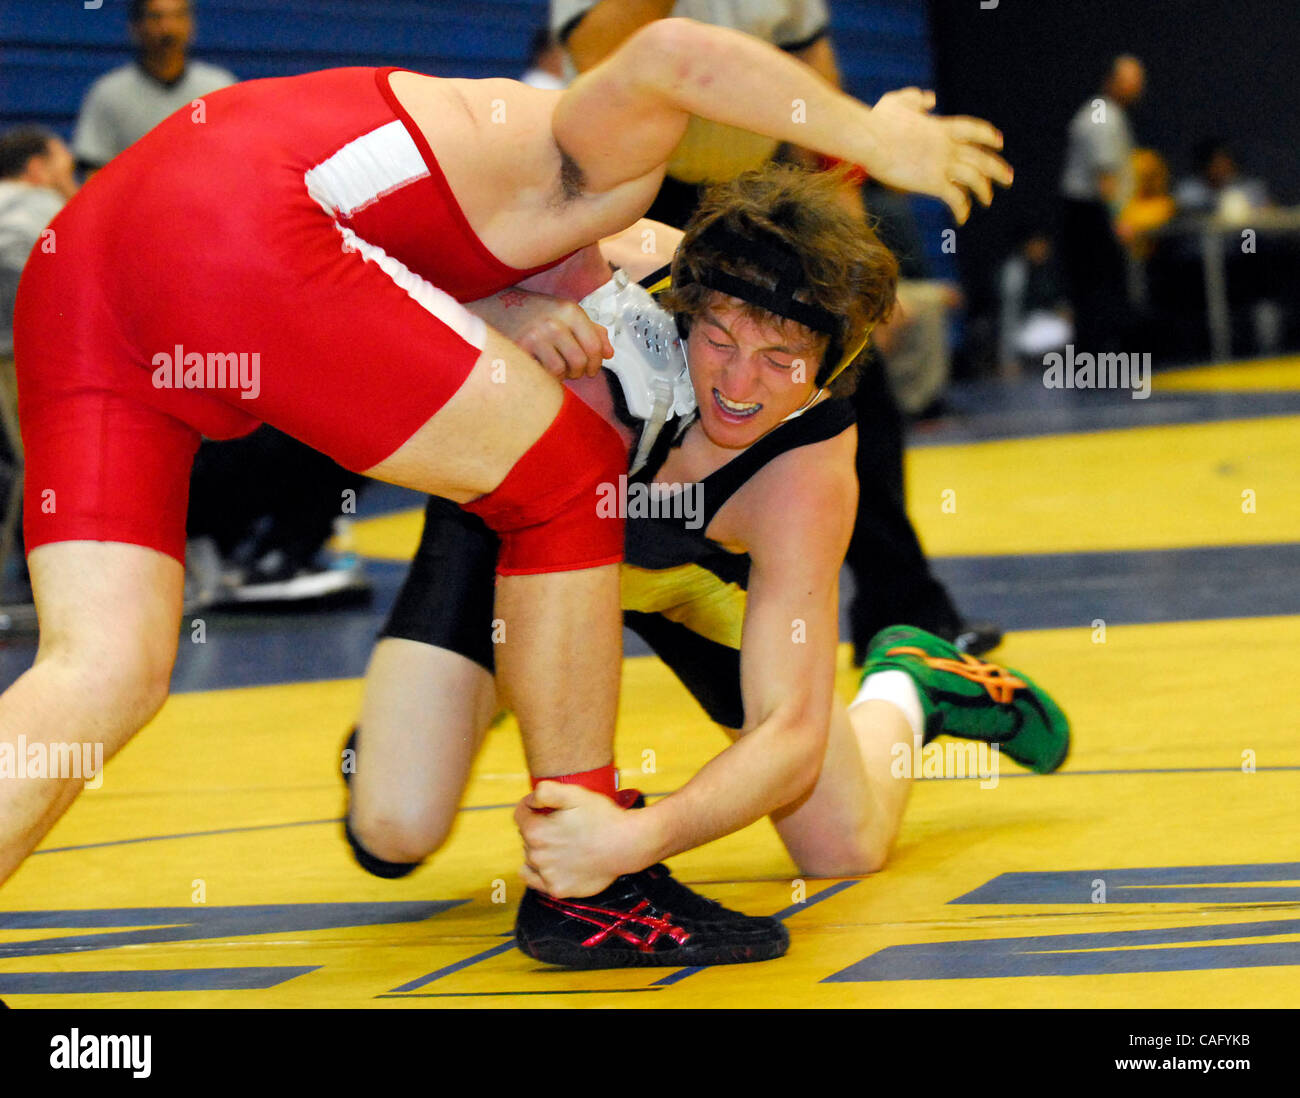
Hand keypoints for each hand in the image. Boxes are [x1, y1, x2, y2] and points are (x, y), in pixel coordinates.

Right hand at [497, 290, 613, 378]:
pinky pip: (542, 373)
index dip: (596, 363)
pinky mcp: (520, 348)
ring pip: (561, 370)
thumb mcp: (565, 313)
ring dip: (562, 376)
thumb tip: (609, 353)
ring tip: (558, 371)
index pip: (594, 346)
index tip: (591, 369)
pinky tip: (543, 369)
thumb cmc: (534, 311)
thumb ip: (591, 330)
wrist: (495, 304)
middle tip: (574, 372)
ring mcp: (536, 336)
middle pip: (580, 360)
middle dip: (580, 372)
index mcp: (570, 311)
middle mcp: (555, 322)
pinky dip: (546, 376)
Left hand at [514, 782, 651, 897]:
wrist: (626, 844)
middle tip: (563, 825)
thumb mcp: (574, 793)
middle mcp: (535, 856)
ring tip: (566, 844)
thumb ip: (545, 791)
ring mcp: (546, 875)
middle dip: (539, 827)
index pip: (520, 814)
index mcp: (535, 831)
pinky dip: (542, 871)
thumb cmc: (601, 816)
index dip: (532, 807)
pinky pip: (536, 880)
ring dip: (542, 849)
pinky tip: (559, 862)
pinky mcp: (557, 890)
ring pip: (531, 857)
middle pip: (527, 837)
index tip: (548, 807)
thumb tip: (530, 800)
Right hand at [863, 88, 1012, 223]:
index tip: (999, 142)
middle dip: (999, 169)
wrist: (870, 139)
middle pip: (983, 158)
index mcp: (942, 126)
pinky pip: (956, 198)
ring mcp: (942, 164)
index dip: (989, 136)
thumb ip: (916, 99)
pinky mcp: (933, 183)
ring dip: (984, 191)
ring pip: (975, 179)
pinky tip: (962, 218)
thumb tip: (930, 99)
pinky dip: (962, 209)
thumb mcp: (898, 101)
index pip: (974, 130)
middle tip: (1009, 179)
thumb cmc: (877, 121)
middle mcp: (948, 145)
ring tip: (988, 201)